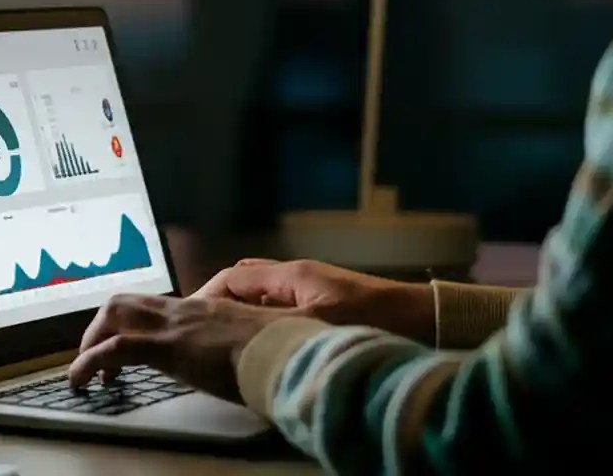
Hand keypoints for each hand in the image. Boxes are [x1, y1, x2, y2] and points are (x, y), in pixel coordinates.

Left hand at [66, 294, 292, 401]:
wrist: (290, 353)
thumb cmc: (284, 351)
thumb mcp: (260, 341)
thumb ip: (243, 343)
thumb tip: (243, 356)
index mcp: (205, 308)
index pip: (157, 306)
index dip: (134, 324)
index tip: (128, 352)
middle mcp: (185, 310)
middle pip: (125, 302)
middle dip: (101, 327)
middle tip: (96, 359)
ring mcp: (174, 326)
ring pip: (114, 314)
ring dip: (91, 342)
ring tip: (86, 373)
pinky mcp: (167, 349)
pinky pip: (114, 350)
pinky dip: (89, 364)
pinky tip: (82, 382)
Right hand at [191, 258, 435, 343]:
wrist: (421, 319)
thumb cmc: (370, 319)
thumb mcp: (316, 324)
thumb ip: (273, 323)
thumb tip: (232, 328)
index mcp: (289, 274)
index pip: (231, 278)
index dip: (206, 297)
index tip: (191, 319)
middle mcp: (295, 274)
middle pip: (242, 280)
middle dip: (218, 300)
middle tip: (204, 328)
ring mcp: (310, 286)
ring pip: (260, 291)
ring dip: (240, 308)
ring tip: (226, 335)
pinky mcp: (323, 300)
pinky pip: (277, 303)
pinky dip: (261, 315)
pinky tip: (262, 338)